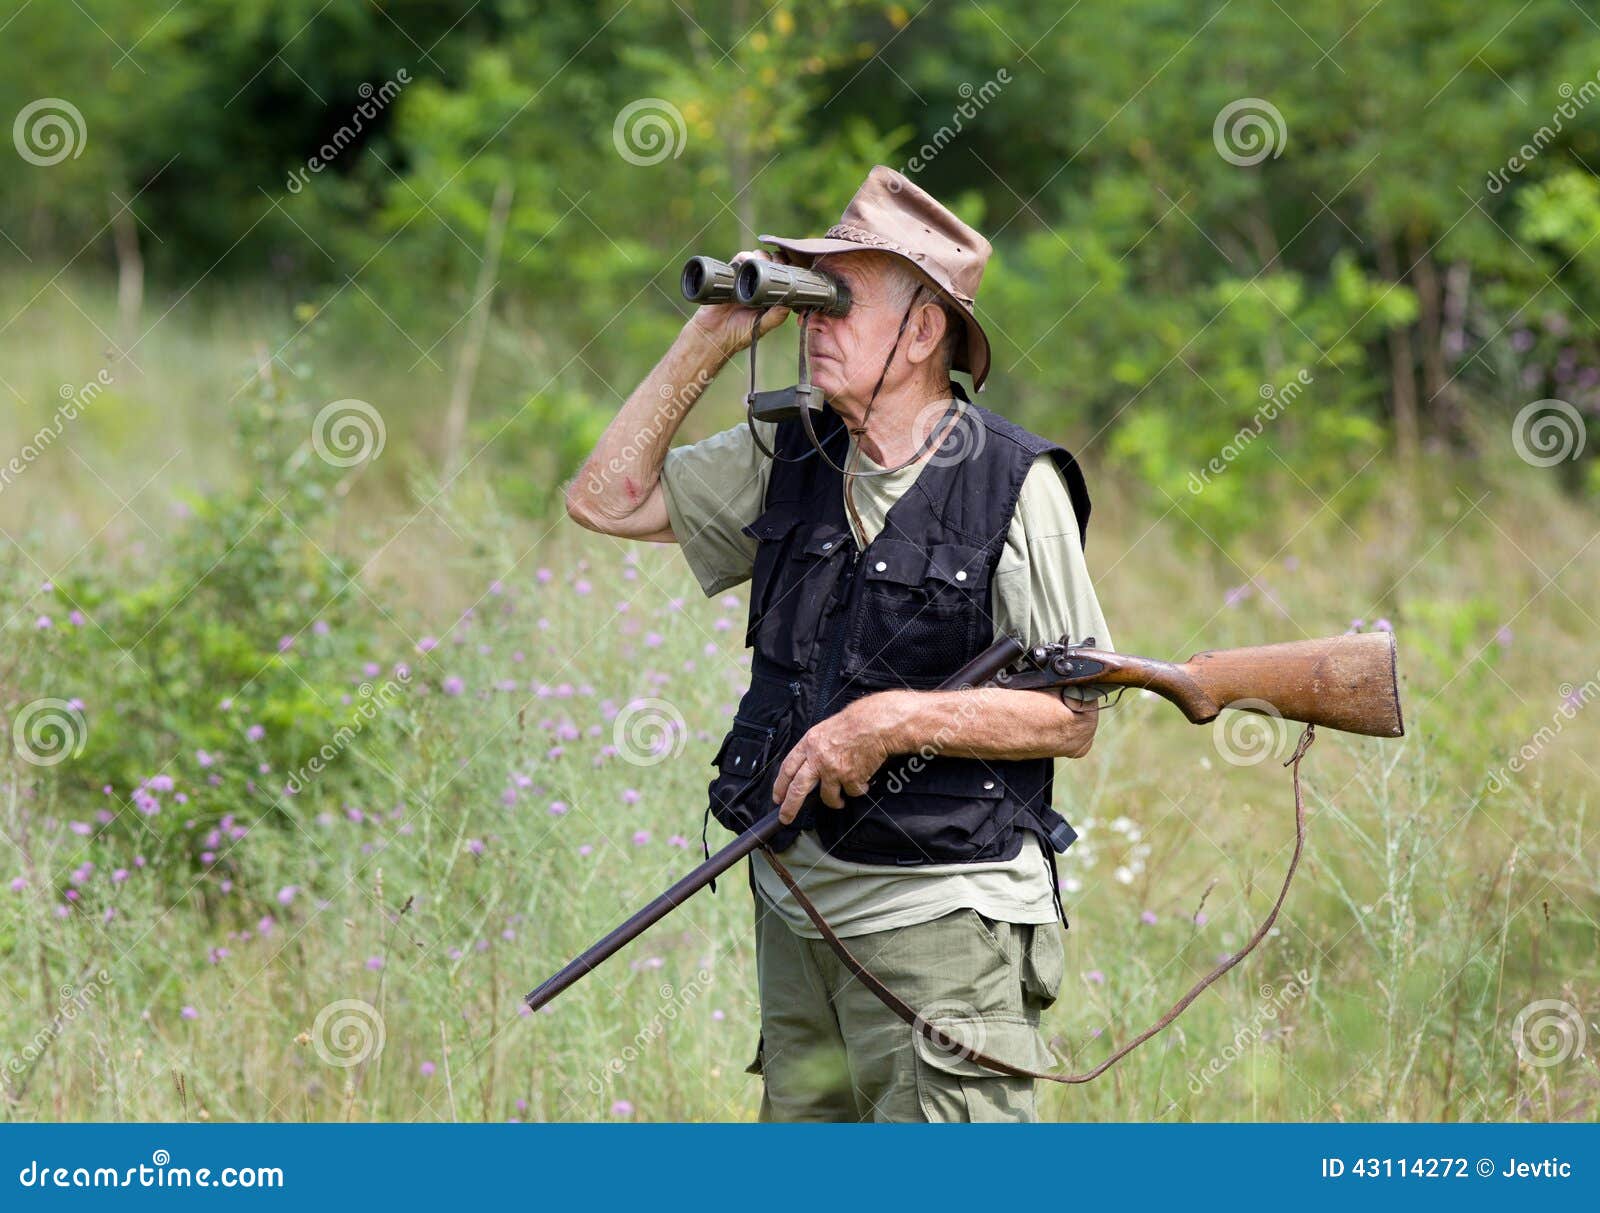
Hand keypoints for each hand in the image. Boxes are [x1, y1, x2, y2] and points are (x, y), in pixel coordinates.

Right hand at [685, 249, 791, 361]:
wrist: (712, 334)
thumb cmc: (738, 334)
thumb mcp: (760, 326)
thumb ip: (774, 317)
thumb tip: (788, 303)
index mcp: (769, 297)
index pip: (782, 278)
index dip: (788, 270)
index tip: (792, 266)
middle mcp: (758, 286)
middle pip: (771, 265)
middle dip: (776, 259)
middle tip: (779, 261)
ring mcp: (745, 279)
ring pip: (757, 259)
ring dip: (762, 256)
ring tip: (763, 260)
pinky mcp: (731, 275)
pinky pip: (739, 260)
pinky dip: (744, 256)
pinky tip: (748, 259)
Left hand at [771, 698, 898, 824]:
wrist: (876, 724)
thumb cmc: (855, 723)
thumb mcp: (825, 730)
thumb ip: (815, 748)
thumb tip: (808, 766)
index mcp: (809, 743)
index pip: (788, 768)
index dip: (780, 785)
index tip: (778, 798)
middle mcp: (817, 758)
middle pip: (798, 788)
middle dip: (790, 806)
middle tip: (786, 818)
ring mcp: (833, 770)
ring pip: (827, 797)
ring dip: (835, 801)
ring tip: (841, 800)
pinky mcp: (850, 778)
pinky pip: (852, 792)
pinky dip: (858, 789)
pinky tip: (863, 779)